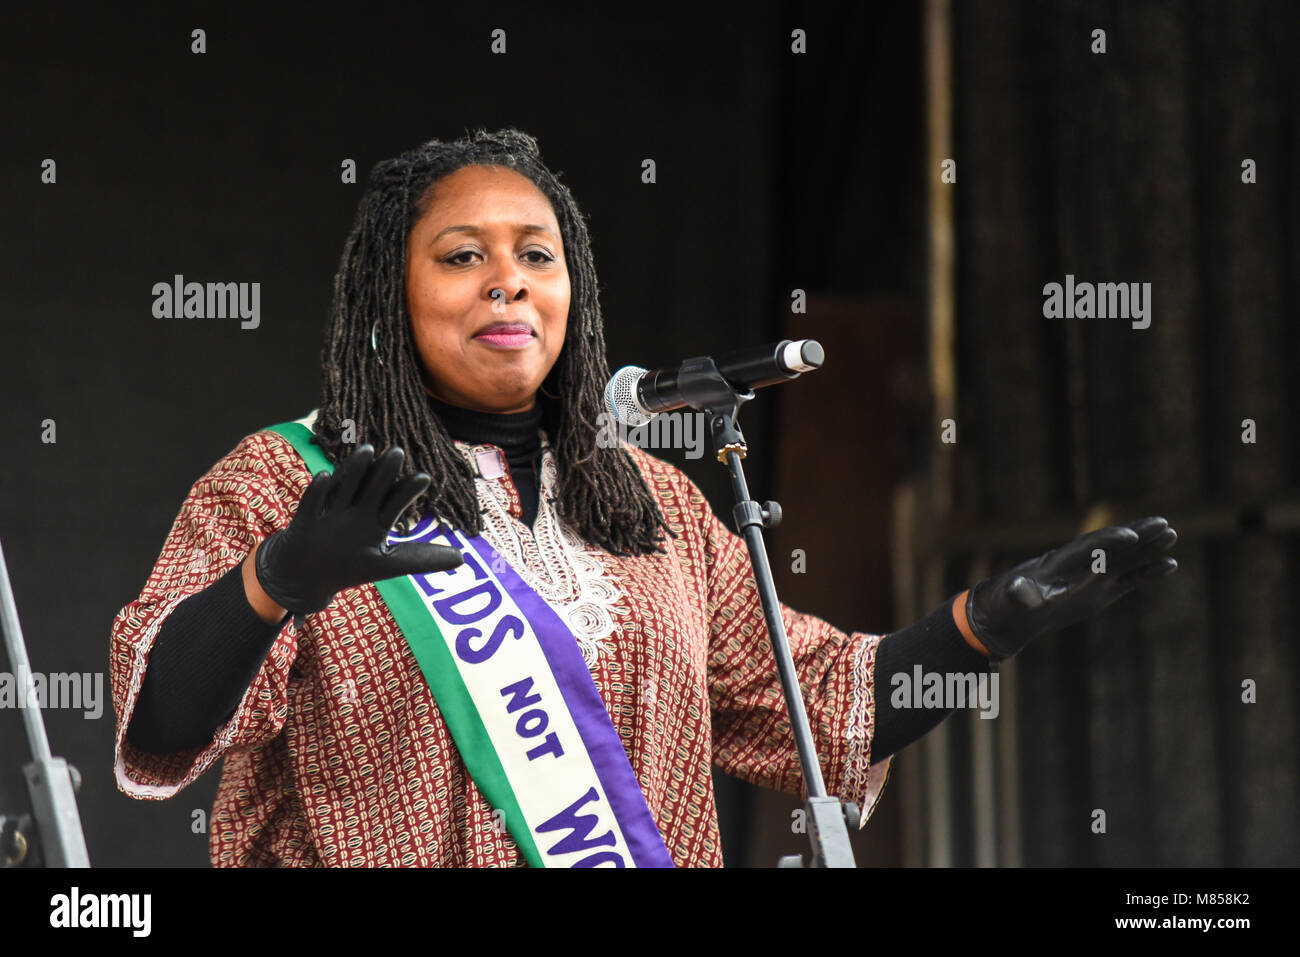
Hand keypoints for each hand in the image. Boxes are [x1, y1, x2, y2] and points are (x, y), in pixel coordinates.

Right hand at [255, 444, 462, 616]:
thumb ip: (422, 559)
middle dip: (383, 472)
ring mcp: (330, 513)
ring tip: (368, 449)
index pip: (394, 501)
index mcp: (375, 519)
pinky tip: (325, 475)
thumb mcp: (388, 564)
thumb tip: (462, 558)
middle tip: (398, 452)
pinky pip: (311, 504)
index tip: (424, 477)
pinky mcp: (305, 522)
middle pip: (371, 488)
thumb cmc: (350, 567)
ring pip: (344, 487)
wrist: (307, 579)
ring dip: (354, 470)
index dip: (407, 490)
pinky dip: (318, 492)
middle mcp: (354, 510)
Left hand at [966, 515, 1177, 660]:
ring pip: (1126, 558)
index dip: (1107, 540)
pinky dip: (1149, 572)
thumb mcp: (1012, 599)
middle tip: (1163, 522)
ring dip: (1148, 547)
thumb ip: (1019, 593)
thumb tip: (1018, 589)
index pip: (1087, 546)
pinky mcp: (1101, 591)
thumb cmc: (1009, 602)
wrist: (1011, 610)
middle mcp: (1080, 564)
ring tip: (1172, 534)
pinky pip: (1129, 579)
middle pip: (1112, 545)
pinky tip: (1170, 564)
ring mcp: (1093, 576)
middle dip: (1136, 534)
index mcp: (1060, 562)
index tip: (1130, 536)